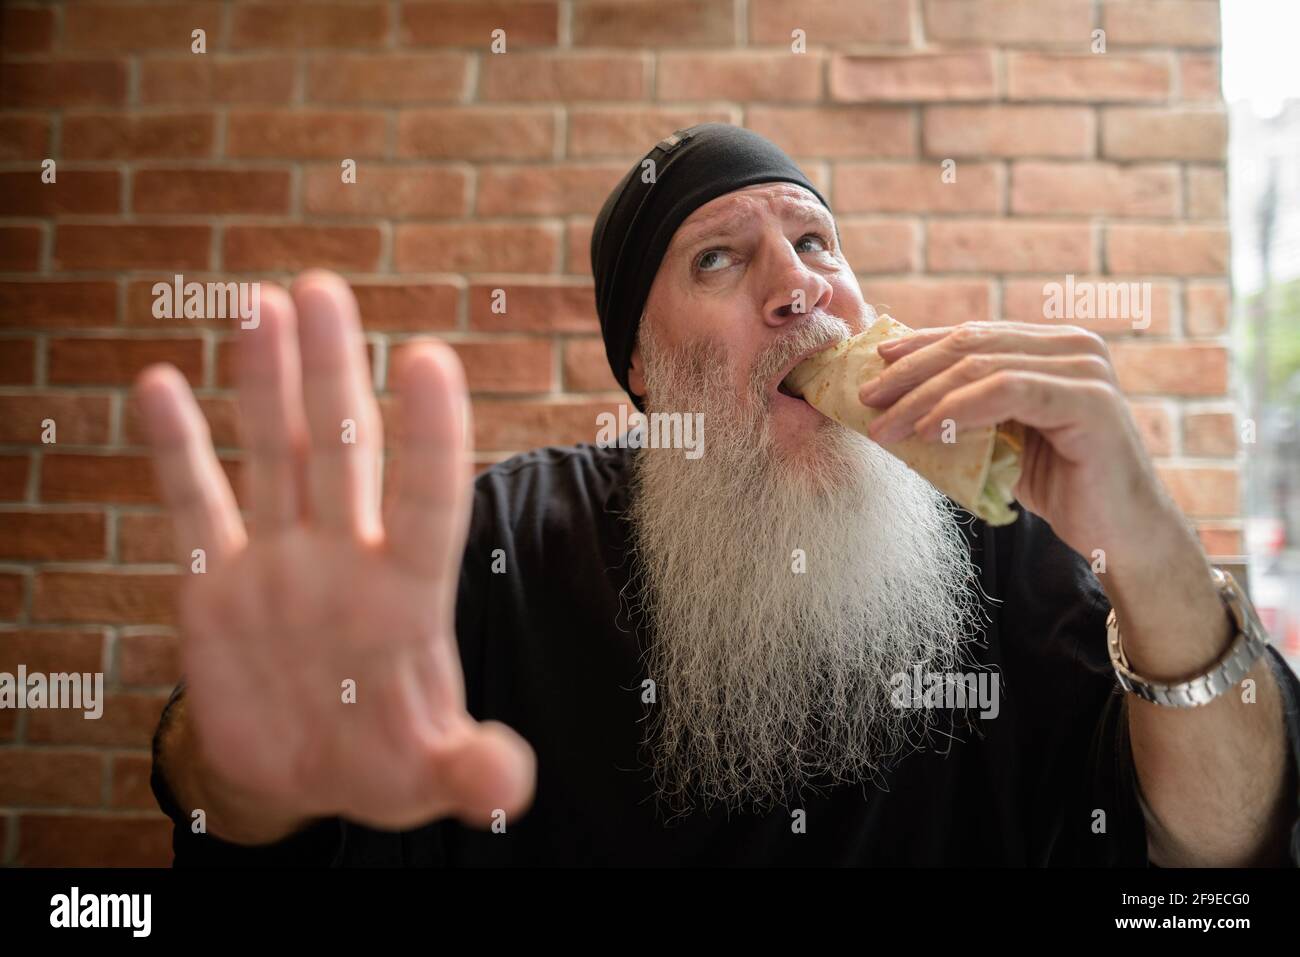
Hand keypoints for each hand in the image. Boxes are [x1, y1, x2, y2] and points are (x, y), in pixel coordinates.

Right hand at [133, 270, 534, 833]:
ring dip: (265, 383)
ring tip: (262, 303)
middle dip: (333, 374)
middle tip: (325, 286)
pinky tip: (159, 384)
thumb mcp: (428, 779)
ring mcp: (278, 561)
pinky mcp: (216, 582)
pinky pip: (193, 505)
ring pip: (272, 454)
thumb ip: (467, 771)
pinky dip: (174, 451)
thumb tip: (509, 786)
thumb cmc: (381, 764)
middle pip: (342, 451)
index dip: (427, 437)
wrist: (303, 773)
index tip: (427, 358)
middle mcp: (342, 558)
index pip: (424, 501)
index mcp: (405, 597)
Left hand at [857, 321, 1175, 558]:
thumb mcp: (1001, 438)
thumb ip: (966, 409)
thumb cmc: (1060, 488)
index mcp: (1053, 347)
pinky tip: (928, 430)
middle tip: (866, 398)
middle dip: (910, 371)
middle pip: (972, 344)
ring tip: (885, 425)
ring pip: (983, 366)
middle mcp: (1073, 346)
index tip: (873, 364)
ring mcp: (1085, 369)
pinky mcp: (1089, 401)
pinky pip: (1008, 391)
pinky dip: (959, 408)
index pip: (974, 335)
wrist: (1119, 535)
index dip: (919, 345)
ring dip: (923, 396)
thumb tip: (892, 399)